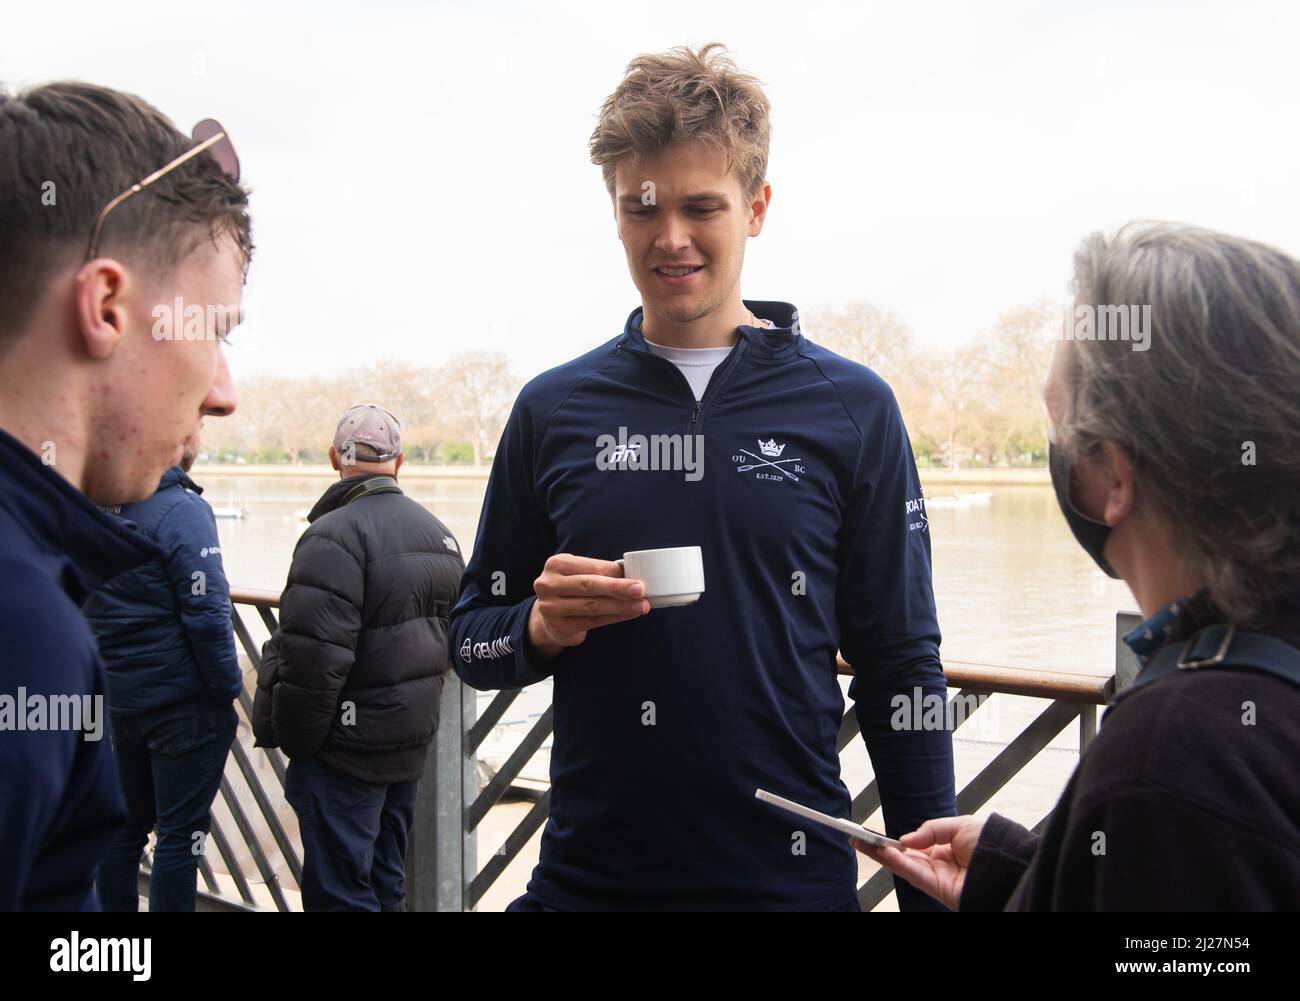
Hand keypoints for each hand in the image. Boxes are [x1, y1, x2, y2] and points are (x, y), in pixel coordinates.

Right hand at [528, 553, 649, 658]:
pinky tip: (629, 614)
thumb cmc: (572, 589)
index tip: (639, 578)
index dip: (616, 573)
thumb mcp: (581, 574)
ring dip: (621, 606)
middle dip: (619, 588)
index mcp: (556, 564)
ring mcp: (551, 607)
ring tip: (642, 606)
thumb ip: (602, 573)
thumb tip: (634, 575)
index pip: (592, 568)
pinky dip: (614, 617)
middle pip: (590, 585)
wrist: (550, 617)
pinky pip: (593, 621)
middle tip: (642, 591)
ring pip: (593, 605)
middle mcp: (549, 584)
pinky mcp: (559, 626)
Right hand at [851, 816, 986, 910]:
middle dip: (877, 849)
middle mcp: (938, 864)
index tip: (872, 834)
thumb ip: (930, 830)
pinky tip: (886, 853)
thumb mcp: (959, 825)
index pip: (912, 845)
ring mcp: (937, 878)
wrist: (1013, 865)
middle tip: (855, 838)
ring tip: (862, 843)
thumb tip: (905, 840)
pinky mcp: (939, 890)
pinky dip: (898, 864)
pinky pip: (914, 876)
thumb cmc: (992, 844)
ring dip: (881, 856)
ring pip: (902, 867)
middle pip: (901, 857)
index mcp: (945, 848)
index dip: (892, 840)